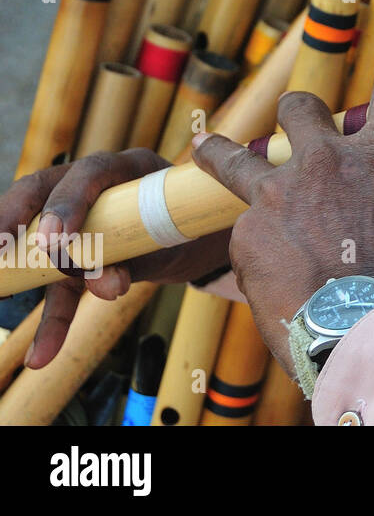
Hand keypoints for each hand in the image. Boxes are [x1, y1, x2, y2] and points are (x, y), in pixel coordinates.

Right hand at [0, 149, 232, 367]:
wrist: (202, 242)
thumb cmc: (190, 227)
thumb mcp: (173, 239)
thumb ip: (139, 258)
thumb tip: (104, 286)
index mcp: (128, 168)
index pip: (91, 172)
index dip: (68, 202)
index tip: (54, 240)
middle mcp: (96, 185)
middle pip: (42, 191)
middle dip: (14, 218)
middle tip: (2, 249)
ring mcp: (81, 221)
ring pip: (38, 241)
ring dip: (18, 271)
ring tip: (0, 294)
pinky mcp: (78, 258)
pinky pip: (61, 289)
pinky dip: (54, 323)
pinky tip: (40, 356)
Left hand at [191, 56, 373, 371]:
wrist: (355, 331)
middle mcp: (325, 161)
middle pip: (299, 106)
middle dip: (300, 114)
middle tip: (300, 127)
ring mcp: (278, 193)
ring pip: (232, 154)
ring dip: (221, 150)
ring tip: (207, 149)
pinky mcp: (246, 231)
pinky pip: (247, 229)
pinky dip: (257, 243)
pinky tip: (269, 271)